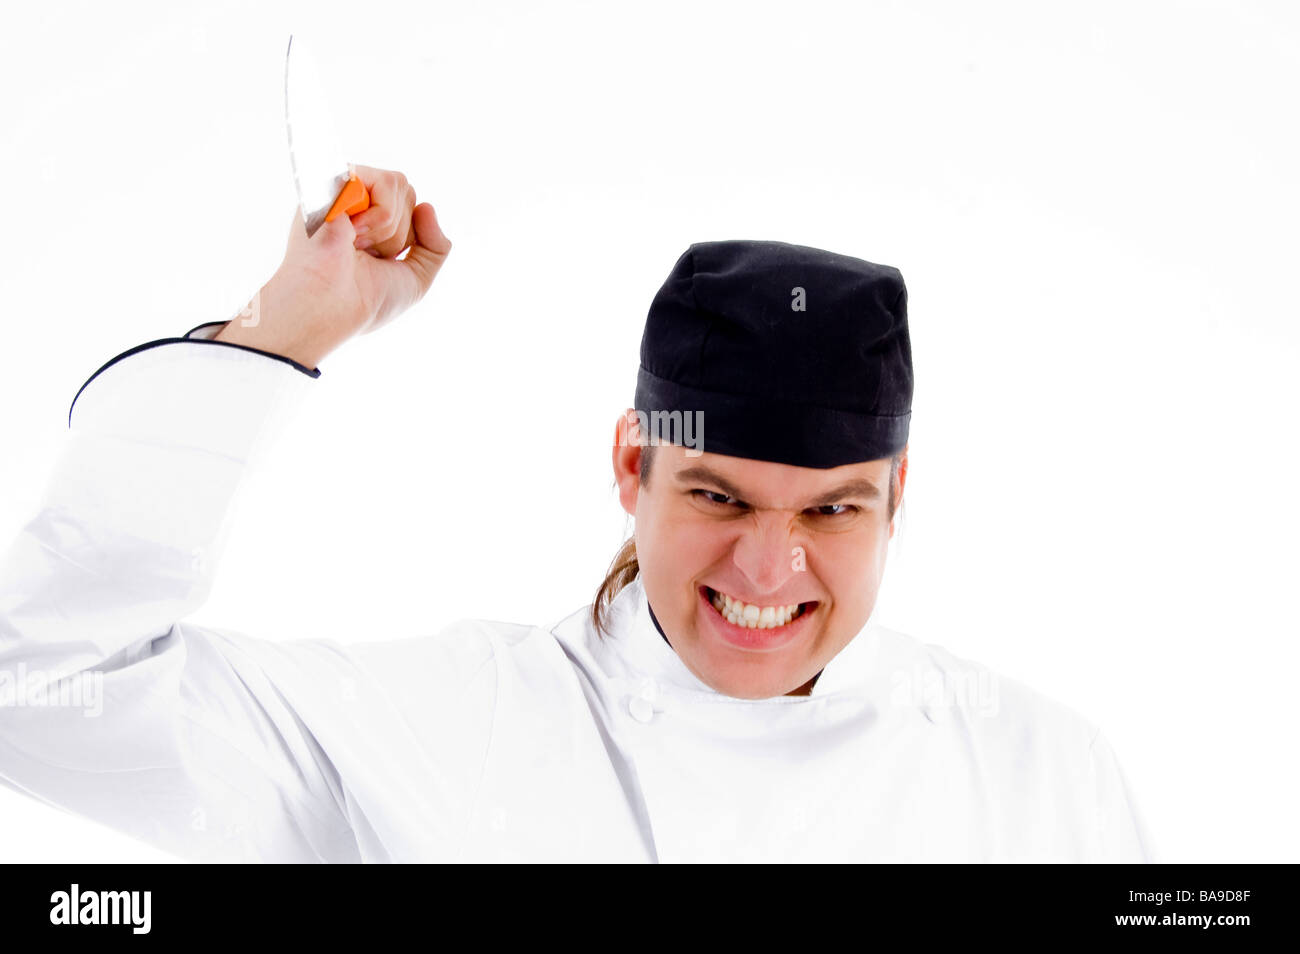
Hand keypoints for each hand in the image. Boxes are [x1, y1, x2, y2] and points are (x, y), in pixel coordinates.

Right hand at [215, 165, 450, 367]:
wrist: (330, 306)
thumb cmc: (365, 299)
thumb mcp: (416, 277)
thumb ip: (435, 246)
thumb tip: (427, 206)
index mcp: (367, 222)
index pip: (409, 206)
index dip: (407, 236)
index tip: (382, 261)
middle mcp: (352, 201)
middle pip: (407, 192)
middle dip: (398, 233)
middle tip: (367, 255)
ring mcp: (342, 189)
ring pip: (398, 184)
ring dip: (388, 227)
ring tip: (356, 246)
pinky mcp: (334, 180)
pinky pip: (385, 182)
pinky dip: (382, 216)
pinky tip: (352, 235)